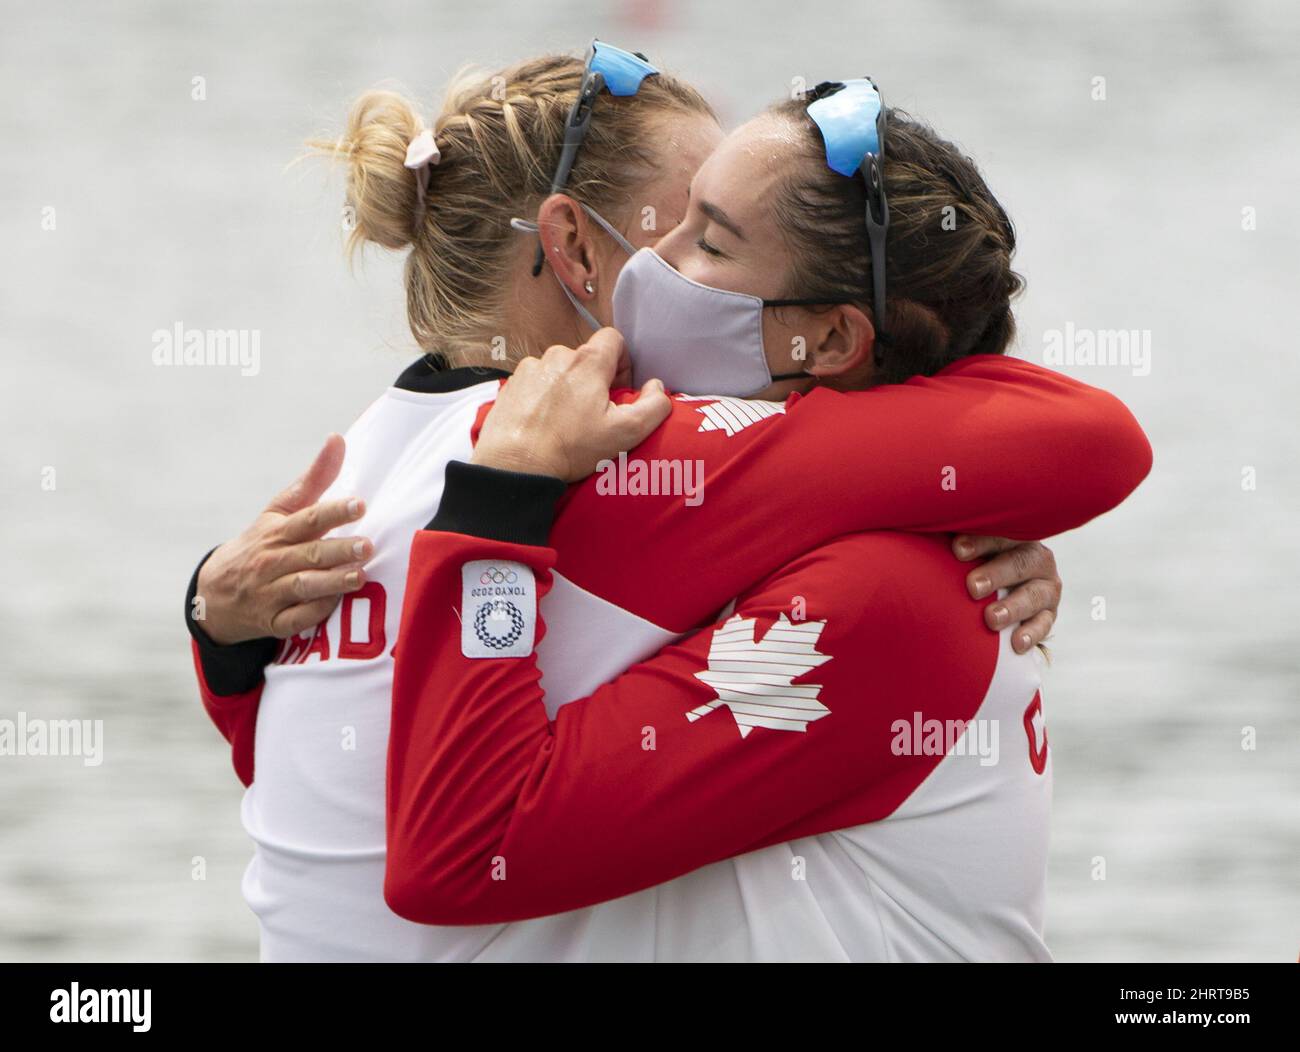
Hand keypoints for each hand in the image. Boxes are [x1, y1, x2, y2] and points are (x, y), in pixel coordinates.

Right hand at [195, 435, 372, 643]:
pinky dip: (313, 612)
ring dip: (331, 583)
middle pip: (308, 554)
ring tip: (360, 576)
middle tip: (368, 545)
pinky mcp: (272, 621)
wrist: (215, 592)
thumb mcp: (279, 510)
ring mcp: (270, 592)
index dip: (333, 511)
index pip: (307, 519)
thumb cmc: (260, 543)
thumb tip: (337, 439)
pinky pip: (295, 619)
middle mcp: (272, 561)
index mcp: (277, 531)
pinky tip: (336, 604)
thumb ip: (314, 479)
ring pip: (302, 587)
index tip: (359, 504)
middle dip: (338, 550)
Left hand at [472, 327, 670, 481]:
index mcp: (587, 362)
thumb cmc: (571, 447)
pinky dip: (543, 396)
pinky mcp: (511, 384)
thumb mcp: (626, 433)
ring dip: (567, 388)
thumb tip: (657, 386)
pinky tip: (543, 422)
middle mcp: (557, 356)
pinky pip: (536, 382)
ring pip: (559, 370)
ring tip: (565, 421)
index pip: (613, 339)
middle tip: (593, 415)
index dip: (622, 362)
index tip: (619, 391)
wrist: (515, 463)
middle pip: (586, 358)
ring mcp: (530, 368)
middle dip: (595, 380)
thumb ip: (654, 405)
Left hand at [951, 536, 1060, 653]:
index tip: (956, 550)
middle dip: (996, 573)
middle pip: (1020, 562)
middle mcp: (1035, 558)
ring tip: (991, 619)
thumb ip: (949, 541)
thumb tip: (913, 524)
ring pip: (1035, 595)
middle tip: (972, 587)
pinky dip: (1031, 634)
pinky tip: (1016, 644)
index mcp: (1014, 534)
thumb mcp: (962, 549)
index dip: (980, 541)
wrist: (994, 590)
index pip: (1001, 533)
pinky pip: (1044, 624)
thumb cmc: (967, 563)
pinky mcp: (1048, 614)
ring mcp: (1046, 587)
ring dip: (1013, 607)